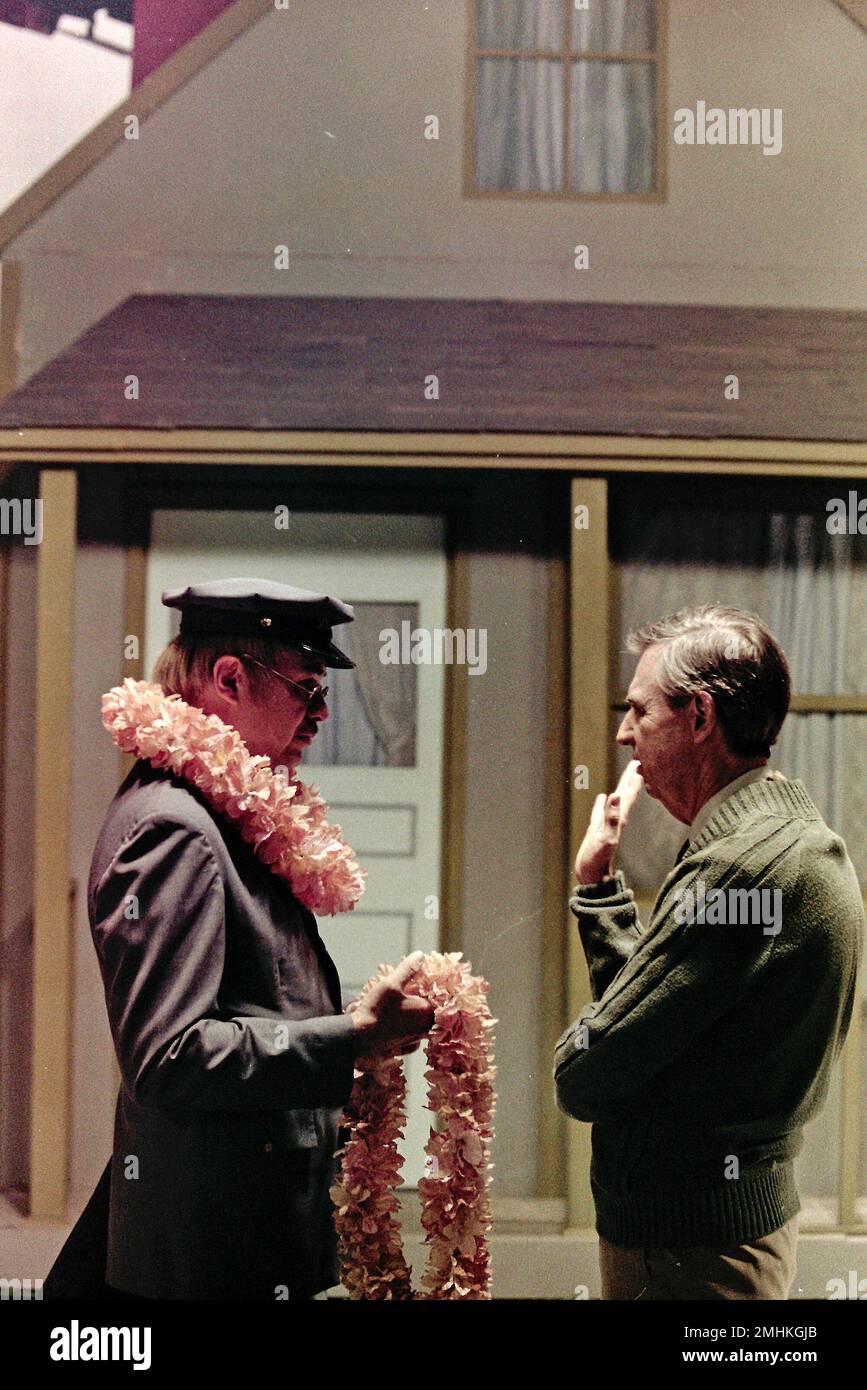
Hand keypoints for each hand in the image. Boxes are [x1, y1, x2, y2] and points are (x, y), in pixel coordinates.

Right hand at [351, 951, 434, 1057]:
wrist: (358, 1038)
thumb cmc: (377, 1010)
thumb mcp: (391, 984)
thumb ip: (408, 969)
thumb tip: (420, 955)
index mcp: (427, 1013)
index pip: (432, 993)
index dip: (421, 984)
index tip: (410, 980)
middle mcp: (424, 1029)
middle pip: (422, 1006)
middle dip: (412, 996)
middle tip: (397, 990)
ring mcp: (413, 1039)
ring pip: (414, 1019)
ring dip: (405, 1011)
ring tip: (389, 1004)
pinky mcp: (402, 1047)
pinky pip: (406, 1032)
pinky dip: (401, 1025)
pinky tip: (390, 1019)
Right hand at [574, 759, 643, 885]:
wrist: (592, 878)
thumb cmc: (598, 861)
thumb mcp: (605, 838)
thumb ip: (610, 818)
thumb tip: (613, 795)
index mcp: (619, 818)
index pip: (629, 793)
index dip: (634, 778)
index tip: (640, 761)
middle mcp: (616, 819)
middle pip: (625, 793)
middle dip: (631, 777)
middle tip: (638, 760)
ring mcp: (607, 824)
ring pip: (616, 800)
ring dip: (621, 787)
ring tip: (626, 775)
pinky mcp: (597, 830)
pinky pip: (602, 810)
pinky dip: (604, 801)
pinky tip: (604, 797)